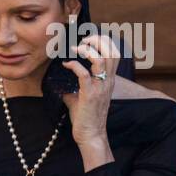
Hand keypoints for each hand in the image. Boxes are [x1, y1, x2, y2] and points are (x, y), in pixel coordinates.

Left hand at [61, 34, 118, 165]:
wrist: (91, 135)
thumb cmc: (86, 117)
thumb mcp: (80, 97)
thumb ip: (74, 87)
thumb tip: (60, 83)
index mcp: (108, 80)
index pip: (114, 54)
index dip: (104, 42)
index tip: (89, 40)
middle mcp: (107, 81)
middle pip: (112, 52)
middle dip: (98, 40)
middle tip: (83, 41)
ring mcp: (100, 87)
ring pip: (102, 59)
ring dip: (88, 49)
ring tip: (77, 48)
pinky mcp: (90, 94)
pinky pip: (84, 74)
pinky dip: (75, 65)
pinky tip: (66, 64)